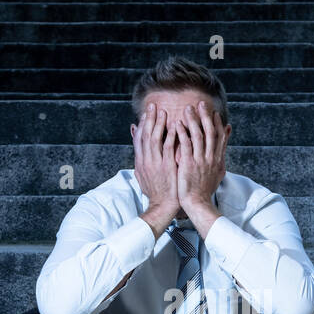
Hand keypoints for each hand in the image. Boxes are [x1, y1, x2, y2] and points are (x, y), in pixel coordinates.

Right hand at [131, 101, 180, 238]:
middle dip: (149, 119)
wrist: (161, 206)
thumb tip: (137, 152)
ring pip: (155, 138)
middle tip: (154, 106)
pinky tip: (175, 126)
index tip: (147, 114)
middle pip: (146, 135)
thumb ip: (140, 162)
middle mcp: (146, 161)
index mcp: (141, 162)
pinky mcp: (167, 167)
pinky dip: (170, 136)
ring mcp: (156, 164)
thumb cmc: (156, 192)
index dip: (143, 125)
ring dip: (159, 124)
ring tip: (163, 111)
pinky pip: (168, 148)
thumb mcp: (143, 176)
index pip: (139, 139)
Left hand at [175, 100, 227, 237]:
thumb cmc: (204, 191)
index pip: (220, 137)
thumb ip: (220, 162)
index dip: (218, 124)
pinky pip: (186, 144)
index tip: (215, 113)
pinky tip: (178, 124)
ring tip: (188, 108)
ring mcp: (200, 160)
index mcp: (217, 160)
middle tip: (202, 103)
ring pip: (198, 135)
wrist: (198, 203)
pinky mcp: (188, 163)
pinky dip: (182, 133)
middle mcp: (210, 157)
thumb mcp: (218, 175)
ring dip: (193, 120)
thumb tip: (223, 154)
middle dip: (206, 116)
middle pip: (210, 132)